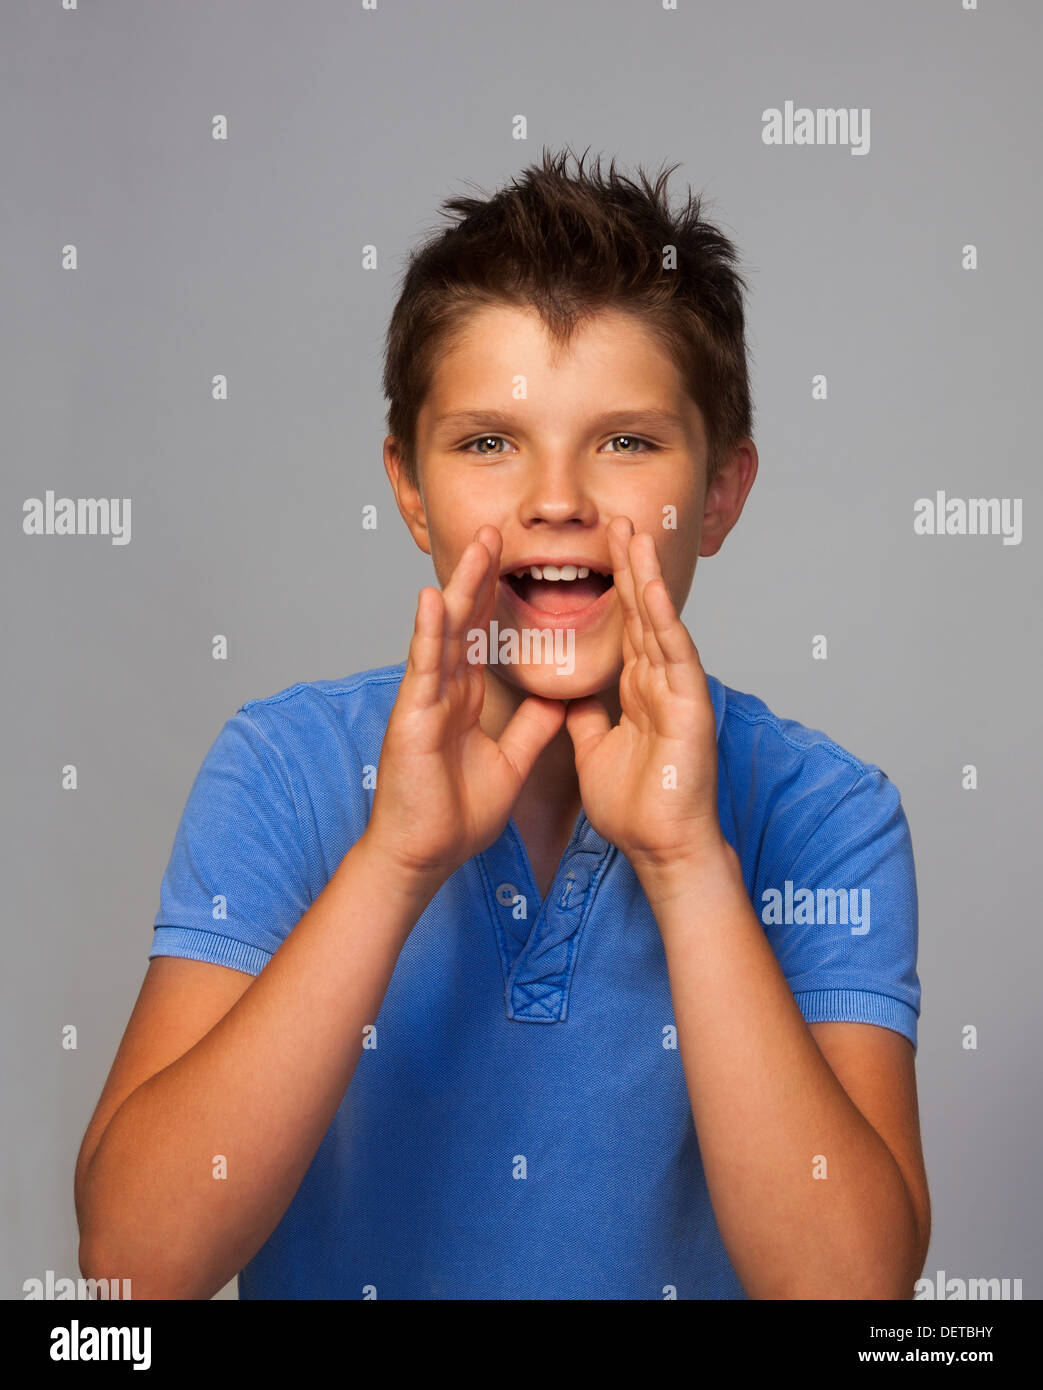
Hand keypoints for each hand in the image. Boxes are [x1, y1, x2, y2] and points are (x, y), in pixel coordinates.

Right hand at [364, 524, 565, 883]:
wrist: (423, 855)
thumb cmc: (454, 816)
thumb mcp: (510, 764)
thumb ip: (532, 729)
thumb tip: (560, 700)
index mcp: (463, 700)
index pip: (484, 639)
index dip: (500, 601)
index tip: (516, 564)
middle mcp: (442, 692)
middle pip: (466, 623)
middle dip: (481, 577)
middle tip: (496, 533)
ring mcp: (424, 700)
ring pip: (446, 633)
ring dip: (462, 588)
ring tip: (477, 545)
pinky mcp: (411, 717)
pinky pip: (424, 668)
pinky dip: (430, 632)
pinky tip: (436, 598)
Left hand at [564, 516, 726, 875]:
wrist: (662, 847)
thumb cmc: (637, 806)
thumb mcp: (596, 750)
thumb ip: (588, 717)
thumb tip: (572, 694)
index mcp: (640, 691)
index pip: (624, 629)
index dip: (611, 589)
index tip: (599, 551)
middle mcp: (661, 684)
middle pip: (642, 614)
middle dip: (630, 568)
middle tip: (619, 522)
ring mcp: (678, 692)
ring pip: (660, 624)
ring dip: (647, 578)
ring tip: (636, 535)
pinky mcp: (690, 707)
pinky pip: (674, 655)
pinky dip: (663, 619)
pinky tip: (652, 588)